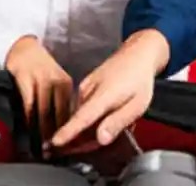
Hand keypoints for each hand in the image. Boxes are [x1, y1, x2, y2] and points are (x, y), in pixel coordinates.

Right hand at [5, 36, 73, 142]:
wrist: (22, 48)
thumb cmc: (40, 68)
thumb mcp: (56, 80)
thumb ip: (61, 100)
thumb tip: (65, 125)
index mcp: (66, 83)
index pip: (70, 110)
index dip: (70, 129)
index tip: (68, 144)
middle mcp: (56, 81)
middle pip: (58, 113)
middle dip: (57, 134)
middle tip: (55, 151)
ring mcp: (40, 80)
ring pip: (43, 112)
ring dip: (42, 131)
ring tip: (42, 147)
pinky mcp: (25, 80)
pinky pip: (28, 106)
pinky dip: (29, 121)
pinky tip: (29, 131)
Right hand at [49, 29, 169, 150]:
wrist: (137, 54)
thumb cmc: (140, 79)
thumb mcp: (137, 105)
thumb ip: (117, 122)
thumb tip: (101, 139)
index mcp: (103, 95)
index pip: (81, 117)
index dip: (68, 131)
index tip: (55, 142)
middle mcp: (89, 90)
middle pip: (80, 120)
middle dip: (87, 136)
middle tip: (108, 137)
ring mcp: (85, 86)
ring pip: (82, 114)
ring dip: (91, 125)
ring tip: (114, 119)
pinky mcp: (84, 86)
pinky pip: (83, 107)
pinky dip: (92, 115)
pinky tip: (108, 112)